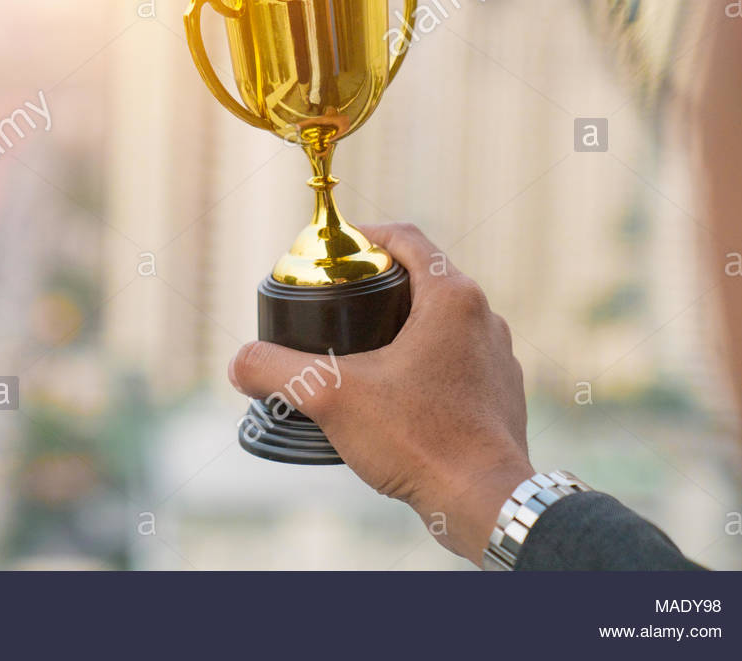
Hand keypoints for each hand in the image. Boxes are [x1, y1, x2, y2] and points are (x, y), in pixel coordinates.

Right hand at [227, 222, 532, 561]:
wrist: (485, 504)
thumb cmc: (420, 440)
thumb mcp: (330, 396)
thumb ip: (275, 370)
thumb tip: (239, 364)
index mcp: (453, 297)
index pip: (405, 237)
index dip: (363, 237)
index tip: (333, 256)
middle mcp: (484, 317)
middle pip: (422, 279)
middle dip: (377, 288)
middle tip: (335, 307)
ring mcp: (498, 357)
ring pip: (442, 322)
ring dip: (402, 327)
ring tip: (359, 354)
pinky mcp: (501, 394)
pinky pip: (457, 360)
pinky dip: (424, 363)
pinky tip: (394, 395)